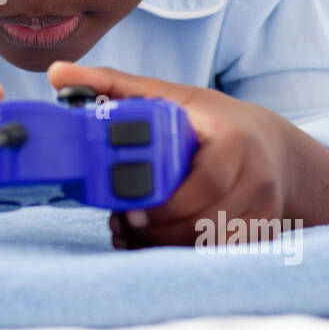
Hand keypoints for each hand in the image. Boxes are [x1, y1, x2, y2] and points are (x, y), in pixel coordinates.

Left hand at [47, 61, 290, 248]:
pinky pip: (216, 255)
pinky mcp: (260, 234)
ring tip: (131, 233)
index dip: (169, 203)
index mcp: (235, 139)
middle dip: (156, 231)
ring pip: (208, 244)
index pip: (208, 180)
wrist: (272, 149)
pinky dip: (182, 254)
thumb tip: (56, 74)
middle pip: (203, 221)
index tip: (130, 212)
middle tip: (121, 224)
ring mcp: (263, 210)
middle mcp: (257, 177)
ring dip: (164, 246)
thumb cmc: (212, 120)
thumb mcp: (168, 95)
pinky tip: (156, 243)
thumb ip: (111, 85)